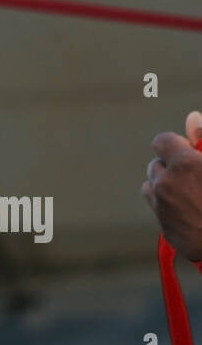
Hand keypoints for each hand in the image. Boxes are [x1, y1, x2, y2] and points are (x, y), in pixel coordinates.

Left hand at [143, 111, 201, 260]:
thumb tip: (191, 117)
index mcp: (184, 164)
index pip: (161, 141)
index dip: (174, 144)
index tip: (188, 150)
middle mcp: (167, 185)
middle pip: (155, 165)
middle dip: (171, 166)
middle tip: (194, 173)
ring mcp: (163, 208)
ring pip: (151, 186)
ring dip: (164, 184)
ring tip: (190, 190)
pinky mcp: (164, 227)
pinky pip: (156, 207)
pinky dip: (166, 204)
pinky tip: (188, 208)